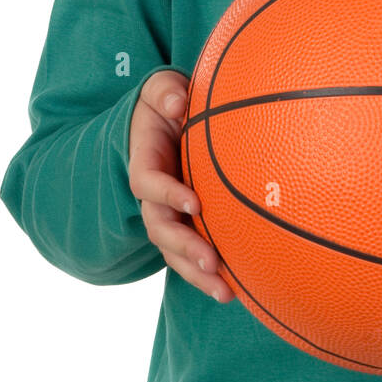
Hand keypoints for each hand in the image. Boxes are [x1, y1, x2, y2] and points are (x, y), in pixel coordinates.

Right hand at [128, 68, 234, 302]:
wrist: (167, 117)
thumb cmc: (166, 102)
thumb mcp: (160, 88)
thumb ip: (165, 93)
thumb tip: (178, 103)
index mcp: (145, 163)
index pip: (149, 183)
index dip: (168, 194)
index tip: (194, 202)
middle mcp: (154, 196)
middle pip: (161, 229)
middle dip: (184, 248)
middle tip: (212, 262)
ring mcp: (168, 213)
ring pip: (175, 251)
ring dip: (198, 273)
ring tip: (226, 293)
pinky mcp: (185, 223)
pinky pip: (192, 252)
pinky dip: (209, 273)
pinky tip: (236, 289)